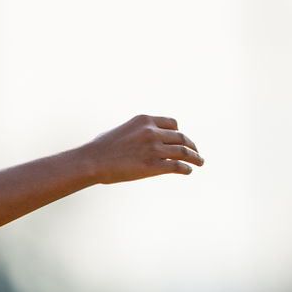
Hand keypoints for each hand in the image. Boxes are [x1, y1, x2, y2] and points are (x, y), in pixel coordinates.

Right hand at [83, 114, 203, 183]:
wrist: (91, 161)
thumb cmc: (99, 149)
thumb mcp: (120, 131)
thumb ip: (136, 133)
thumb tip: (140, 143)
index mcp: (145, 120)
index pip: (172, 124)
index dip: (179, 132)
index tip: (181, 139)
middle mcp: (153, 132)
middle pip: (181, 137)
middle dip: (191, 145)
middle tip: (196, 152)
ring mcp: (154, 148)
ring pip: (183, 151)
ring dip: (194, 157)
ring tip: (200, 162)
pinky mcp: (153, 165)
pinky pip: (177, 166)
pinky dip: (186, 168)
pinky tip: (189, 171)